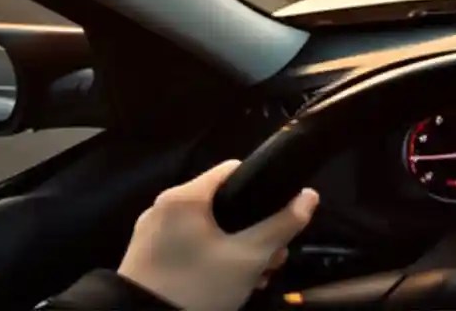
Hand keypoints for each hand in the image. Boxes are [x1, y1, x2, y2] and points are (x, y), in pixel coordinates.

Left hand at [117, 160, 318, 310]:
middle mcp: (163, 206)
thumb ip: (282, 225)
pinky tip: (226, 281)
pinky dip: (210, 254)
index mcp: (184, 196)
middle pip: (223, 202)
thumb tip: (310, 196)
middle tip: (273, 259)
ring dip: (236, 246)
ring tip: (255, 276)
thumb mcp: (249, 259)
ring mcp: (151, 232)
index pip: (234, 169)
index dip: (263, 187)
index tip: (279, 216)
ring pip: (206, 226)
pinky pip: (187, 243)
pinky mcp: (146, 255)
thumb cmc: (199, 286)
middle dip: (254, 228)